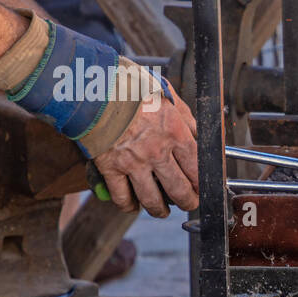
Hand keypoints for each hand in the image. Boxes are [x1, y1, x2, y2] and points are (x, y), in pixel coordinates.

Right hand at [93, 82, 198, 216]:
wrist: (93, 85)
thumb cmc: (131, 86)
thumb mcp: (168, 96)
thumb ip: (186, 119)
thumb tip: (200, 136)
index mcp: (176, 133)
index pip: (198, 170)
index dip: (203, 185)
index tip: (204, 190)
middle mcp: (157, 151)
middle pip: (180, 190)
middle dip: (188, 202)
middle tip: (189, 203)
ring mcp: (133, 162)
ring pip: (152, 200)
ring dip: (159, 210)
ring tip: (162, 211)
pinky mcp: (109, 167)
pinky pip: (121, 197)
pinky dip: (128, 205)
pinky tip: (132, 206)